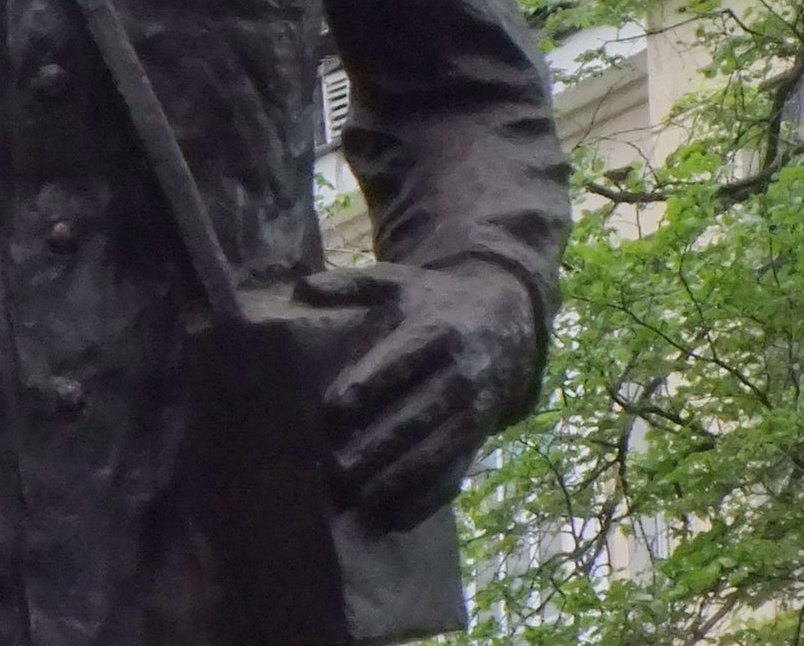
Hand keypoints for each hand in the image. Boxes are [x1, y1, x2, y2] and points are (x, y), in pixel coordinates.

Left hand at [295, 262, 539, 529]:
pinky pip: (454, 475)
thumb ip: (349, 285)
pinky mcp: (476, 440)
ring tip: (359, 499)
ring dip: (400, 480)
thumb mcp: (397, 283)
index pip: (402, 362)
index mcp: (437, 331)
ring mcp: (472, 412)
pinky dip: (425, 501)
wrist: (502, 323)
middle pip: (419, 414)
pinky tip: (392, 520)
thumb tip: (301, 287)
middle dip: (379, 445)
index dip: (368, 387)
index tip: (332, 410)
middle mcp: (460, 374)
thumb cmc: (432, 303)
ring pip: (437, 452)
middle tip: (336, 468)